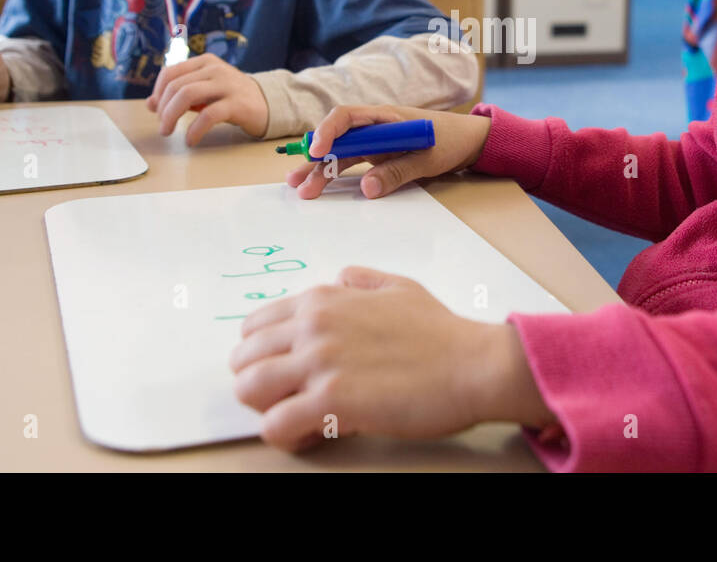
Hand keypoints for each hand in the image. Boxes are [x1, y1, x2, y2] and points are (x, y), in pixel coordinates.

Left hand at [146, 52, 268, 145]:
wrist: (268, 103)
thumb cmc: (232, 97)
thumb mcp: (205, 90)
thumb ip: (180, 94)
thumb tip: (150, 103)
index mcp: (205, 62)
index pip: (170, 72)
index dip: (158, 93)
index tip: (156, 110)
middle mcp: (215, 69)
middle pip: (176, 85)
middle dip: (163, 108)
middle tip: (162, 126)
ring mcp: (227, 85)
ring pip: (187, 95)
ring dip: (171, 116)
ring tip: (168, 131)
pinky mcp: (237, 104)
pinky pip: (208, 115)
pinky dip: (194, 130)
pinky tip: (190, 140)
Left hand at [229, 266, 549, 450]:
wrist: (473, 364)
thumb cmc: (441, 333)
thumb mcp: (398, 286)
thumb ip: (361, 281)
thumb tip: (340, 281)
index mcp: (323, 300)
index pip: (256, 326)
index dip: (266, 354)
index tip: (289, 372)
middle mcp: (313, 326)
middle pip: (244, 359)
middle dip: (259, 382)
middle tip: (290, 399)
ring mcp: (320, 363)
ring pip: (248, 389)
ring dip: (265, 409)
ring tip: (299, 418)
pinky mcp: (331, 402)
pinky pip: (275, 426)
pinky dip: (286, 436)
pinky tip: (313, 435)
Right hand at [286, 104, 491, 199]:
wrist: (466, 141)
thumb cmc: (449, 141)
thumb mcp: (427, 159)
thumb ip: (397, 172)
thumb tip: (366, 189)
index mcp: (384, 117)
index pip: (346, 117)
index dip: (328, 132)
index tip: (317, 152)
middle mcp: (373, 126)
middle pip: (337, 139)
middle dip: (315, 159)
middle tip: (298, 181)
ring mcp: (373, 141)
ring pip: (339, 153)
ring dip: (320, 170)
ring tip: (301, 190)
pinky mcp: (376, 154)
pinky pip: (350, 162)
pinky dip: (334, 174)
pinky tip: (317, 185)